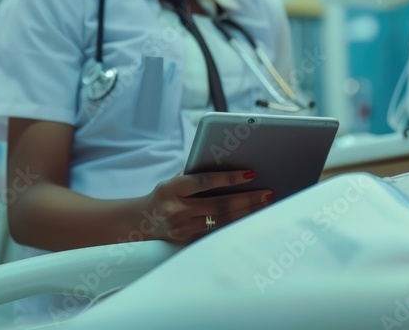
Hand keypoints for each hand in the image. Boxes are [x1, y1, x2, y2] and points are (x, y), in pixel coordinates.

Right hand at [141, 171, 271, 244]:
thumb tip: (229, 165)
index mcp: (171, 189)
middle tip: (267, 193)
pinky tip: (249, 220)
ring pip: (220, 222)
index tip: (250, 174)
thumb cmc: (165, 196)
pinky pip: (216, 234)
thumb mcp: (173, 181)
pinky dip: (235, 226)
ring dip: (246, 213)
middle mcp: (176, 210)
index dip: (229, 178)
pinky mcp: (187, 243)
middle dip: (246, 199)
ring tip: (264, 206)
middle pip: (218, 205)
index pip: (204, 182)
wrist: (141, 222)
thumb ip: (196, 174)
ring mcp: (181, 229)